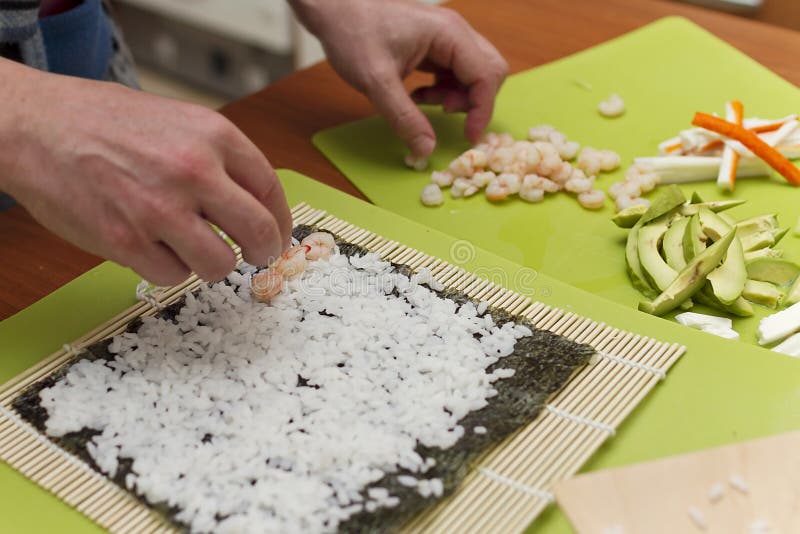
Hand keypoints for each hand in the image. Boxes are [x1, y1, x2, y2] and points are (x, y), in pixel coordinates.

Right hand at [0, 60, 291, 284]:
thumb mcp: (177, 120)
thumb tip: (257, 203)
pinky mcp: (126, 242)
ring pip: (219, 264)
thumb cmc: (103, 121)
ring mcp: (160, 208)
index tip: (277, 236)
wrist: (34, 125)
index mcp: (213, 135)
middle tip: (255, 258)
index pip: (271, 189)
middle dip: (263, 253)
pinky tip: (151, 245)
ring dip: (211, 264)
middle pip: (259, 233)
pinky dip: (168, 268)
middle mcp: (193, 170)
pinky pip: (172, 276)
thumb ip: (219, 158)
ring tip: (190, 247)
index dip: (281, 222)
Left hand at [291, 0, 507, 157]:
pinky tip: (417, 96)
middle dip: (473, 101)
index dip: (481, 110)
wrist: (331, 7)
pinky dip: (444, 90)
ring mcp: (445, 36)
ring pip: (473, 73)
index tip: (468, 138)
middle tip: (441, 114)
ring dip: (456, 96)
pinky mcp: (434, 44)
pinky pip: (455, 71)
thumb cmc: (352, 33)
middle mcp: (454, 31)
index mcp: (448, 34)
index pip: (486, 76)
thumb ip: (404, 117)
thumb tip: (426, 149)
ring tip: (422, 103)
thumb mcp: (376, 83)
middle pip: (489, 71)